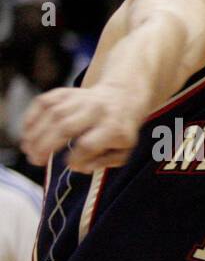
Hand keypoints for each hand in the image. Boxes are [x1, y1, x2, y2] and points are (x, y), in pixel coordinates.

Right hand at [21, 84, 148, 171]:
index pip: (89, 144)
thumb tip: (79, 168)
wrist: (121, 97)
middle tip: (34, 160)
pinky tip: (26, 133)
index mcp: (113, 127)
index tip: (70, 166)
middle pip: (66, 127)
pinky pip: (43, 102)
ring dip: (35, 133)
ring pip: (52, 114)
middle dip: (46, 145)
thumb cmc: (118, 131)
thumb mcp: (122, 151)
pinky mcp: (65, 92)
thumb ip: (103, 162)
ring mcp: (79, 98)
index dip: (76, 158)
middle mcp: (95, 109)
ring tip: (28, 150)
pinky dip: (31, 117)